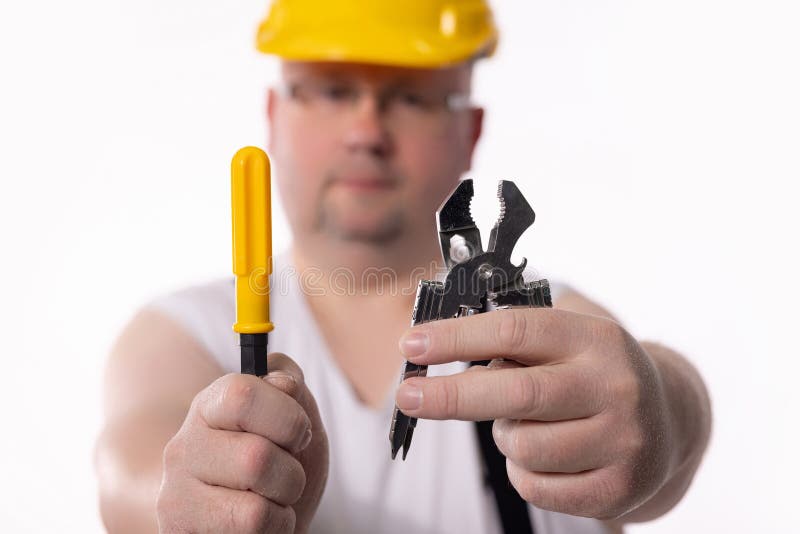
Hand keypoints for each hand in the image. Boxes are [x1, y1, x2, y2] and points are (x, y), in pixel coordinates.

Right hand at [157, 353, 328, 532]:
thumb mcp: (296, 418)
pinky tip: (258, 524)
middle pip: (255, 457)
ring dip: (282, 506)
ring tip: (270, 501)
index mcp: (210, 406)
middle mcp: (183, 447)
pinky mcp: (181, 533)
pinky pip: (251, 532)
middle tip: (285, 475)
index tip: (298, 435)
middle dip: (292, 473)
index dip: (287, 417)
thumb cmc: (281, 464)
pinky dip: (275, 530)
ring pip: (255, 507)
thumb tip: (282, 382)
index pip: (242, 395)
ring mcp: (176, 496)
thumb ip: (292, 385)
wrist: (262, 521)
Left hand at [395, 309, 672, 519]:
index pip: (515, 331)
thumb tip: (431, 351)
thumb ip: (509, 343)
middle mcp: (615, 387)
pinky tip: (546, 454)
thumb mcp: (565, 342)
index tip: (412, 346)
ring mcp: (622, 441)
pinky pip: (535, 486)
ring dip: (504, 436)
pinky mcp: (618, 488)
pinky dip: (523, 471)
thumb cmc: (591, 374)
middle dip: (450, 396)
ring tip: (527, 424)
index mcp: (595, 338)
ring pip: (521, 446)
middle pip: (516, 394)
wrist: (669, 420)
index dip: (456, 339)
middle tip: (406, 396)